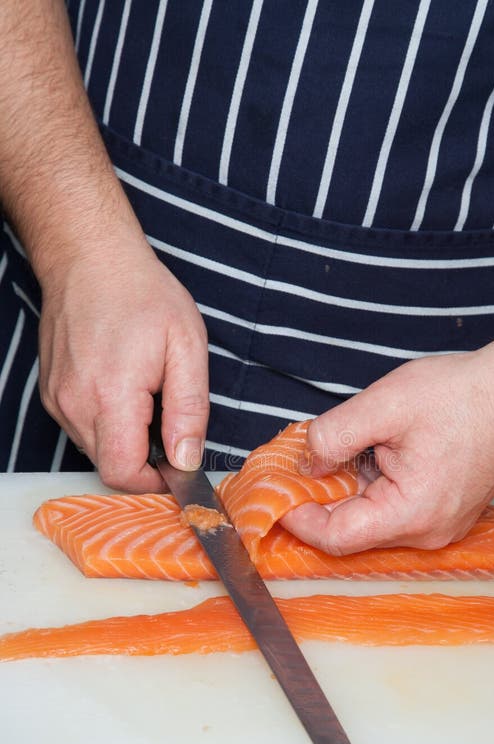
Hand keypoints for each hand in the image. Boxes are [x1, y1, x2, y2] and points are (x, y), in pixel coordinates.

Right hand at [39, 234, 207, 491]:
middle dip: (144, 460)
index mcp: (111, 396)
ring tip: (146, 397)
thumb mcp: (186, 347)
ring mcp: (58, 399)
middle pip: (109, 466)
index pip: (122, 473)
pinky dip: (107, 423)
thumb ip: (189, 410)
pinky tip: (124, 388)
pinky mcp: (51, 393)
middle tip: (169, 423)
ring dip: (125, 440)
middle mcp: (75, 404)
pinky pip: (82, 428)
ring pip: (95, 449)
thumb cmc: (142, 295)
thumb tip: (186, 459)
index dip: (153, 482)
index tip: (176, 466)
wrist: (90, 257)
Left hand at [281, 335, 493, 553]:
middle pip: (352, 531)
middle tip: (294, 464)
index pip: (336, 537)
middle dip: (319, 498)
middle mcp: (429, 530)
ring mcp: (441, 523)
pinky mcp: (446, 509)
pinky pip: (394, 508)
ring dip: (346, 488)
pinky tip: (368, 451)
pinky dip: (371, 485)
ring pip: (372, 518)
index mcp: (412, 513)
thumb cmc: (465, 394)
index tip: (273, 493)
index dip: (297, 517)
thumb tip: (305, 463)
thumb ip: (334, 436)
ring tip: (335, 449)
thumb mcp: (385, 404)